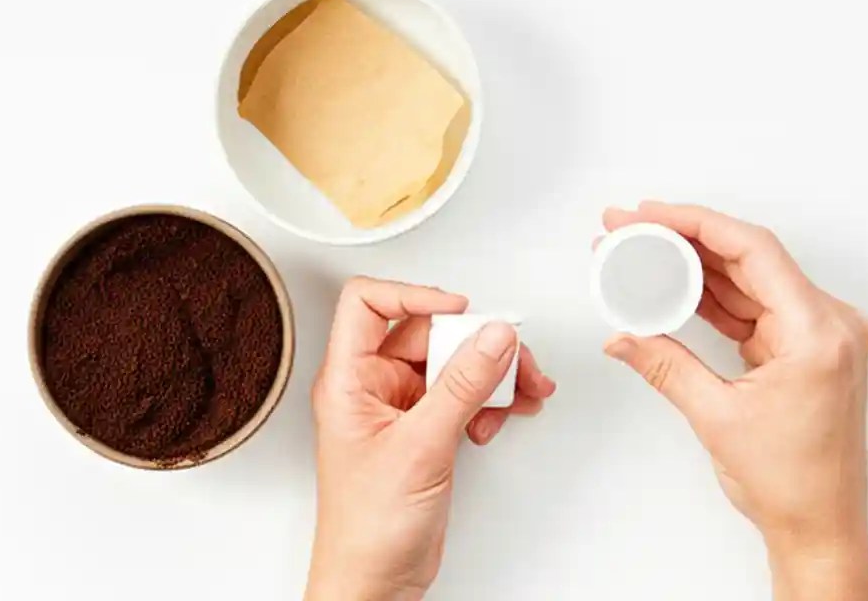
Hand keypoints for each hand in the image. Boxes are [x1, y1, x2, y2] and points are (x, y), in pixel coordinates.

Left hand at [306, 277, 556, 600]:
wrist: (375, 583)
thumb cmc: (367, 529)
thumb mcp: (422, 447)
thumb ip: (462, 386)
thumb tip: (492, 336)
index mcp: (348, 379)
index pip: (367, 303)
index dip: (414, 294)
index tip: (458, 308)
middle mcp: (372, 387)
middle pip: (427, 332)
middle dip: (474, 343)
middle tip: (510, 357)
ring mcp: (401, 409)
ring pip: (452, 363)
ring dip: (491, 373)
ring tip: (519, 390)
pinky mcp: (426, 431)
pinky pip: (463, 395)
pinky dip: (489, 400)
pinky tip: (501, 417)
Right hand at [601, 203, 867, 600]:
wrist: (822, 528)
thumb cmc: (794, 485)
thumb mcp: (716, 417)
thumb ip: (665, 366)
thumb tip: (623, 335)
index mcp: (818, 333)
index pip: (753, 251)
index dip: (696, 223)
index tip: (652, 214)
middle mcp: (828, 325)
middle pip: (749, 257)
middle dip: (685, 239)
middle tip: (631, 227)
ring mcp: (817, 336)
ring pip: (749, 280)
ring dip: (695, 267)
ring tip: (641, 252)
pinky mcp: (803, 350)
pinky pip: (753, 308)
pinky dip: (713, 297)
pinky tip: (673, 285)